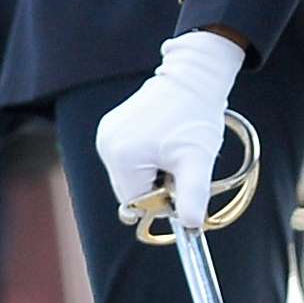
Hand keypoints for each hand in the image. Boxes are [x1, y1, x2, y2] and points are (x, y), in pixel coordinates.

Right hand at [96, 32, 247, 240]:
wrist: (194, 78)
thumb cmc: (195, 116)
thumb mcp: (198, 159)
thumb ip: (193, 194)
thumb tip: (191, 224)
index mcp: (120, 156)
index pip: (136, 203)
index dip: (162, 200)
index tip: (181, 179)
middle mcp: (106, 145)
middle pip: (131, 189)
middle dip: (158, 184)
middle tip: (179, 160)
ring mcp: (106, 134)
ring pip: (131, 175)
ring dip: (154, 172)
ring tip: (171, 147)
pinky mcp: (112, 127)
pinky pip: (129, 158)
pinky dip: (148, 158)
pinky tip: (163, 140)